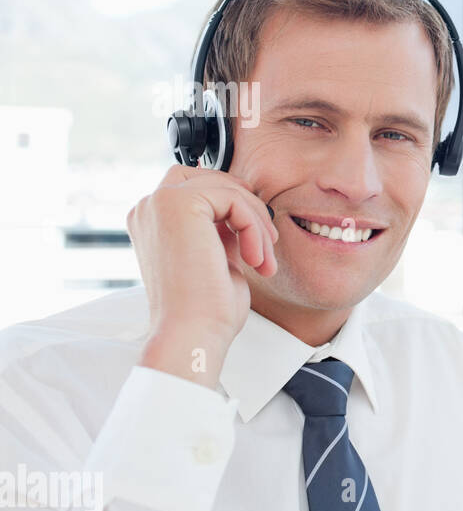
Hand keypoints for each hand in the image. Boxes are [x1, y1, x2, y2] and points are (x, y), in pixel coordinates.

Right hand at [127, 165, 278, 388]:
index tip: (257, 243)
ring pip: (227, 188)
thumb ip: (222, 228)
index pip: (200, 187)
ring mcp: (158, 203)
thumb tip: (245, 208)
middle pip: (211, 178)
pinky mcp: (176, 203)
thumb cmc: (206, 308)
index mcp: (153, 221)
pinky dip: (254, 228)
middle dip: (247, 207)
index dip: (235, 207)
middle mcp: (148, 208)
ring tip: (262, 260)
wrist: (193, 332)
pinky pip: (233, 198)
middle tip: (266, 246)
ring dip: (256, 223)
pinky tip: (254, 260)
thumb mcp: (217, 257)